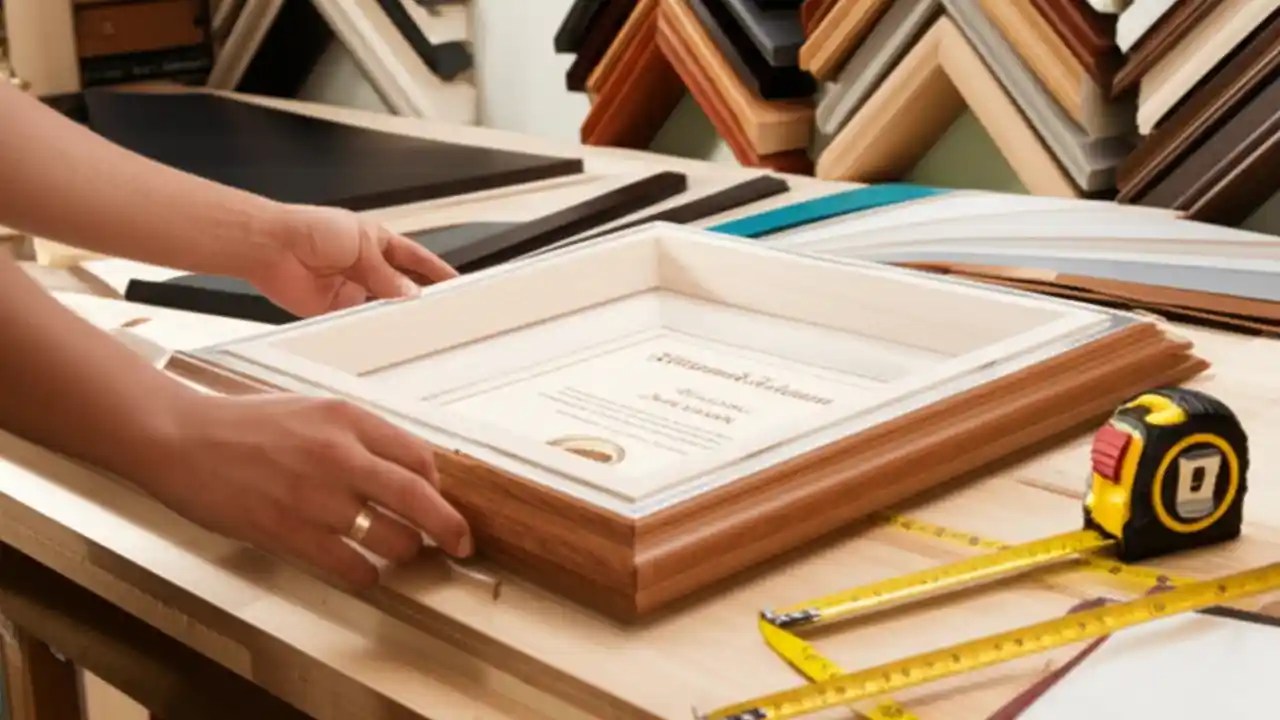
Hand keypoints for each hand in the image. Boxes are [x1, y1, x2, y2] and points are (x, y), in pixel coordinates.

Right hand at [138, 392, 471, 588]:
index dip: (439, 486)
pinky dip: (368, 575)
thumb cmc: (243, 425)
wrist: (181, 438)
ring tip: (400, 553)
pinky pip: (350, 566)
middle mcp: (340, 455)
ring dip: (405, 552)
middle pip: (420, 498)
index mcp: (348, 419)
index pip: (420, 457)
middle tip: (462, 544)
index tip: (441, 501)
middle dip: (451, 527)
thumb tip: (403, 470)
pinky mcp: (289, 532)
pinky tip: (367, 572)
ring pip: (392, 537)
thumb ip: (357, 437)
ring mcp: (316, 496)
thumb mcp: (312, 411)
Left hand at [251, 204, 458, 317]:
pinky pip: (360, 321)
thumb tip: (410, 293)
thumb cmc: (309, 228)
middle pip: (403, 285)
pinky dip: (373, 328)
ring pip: (384, 306)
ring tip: (418, 324)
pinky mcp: (336, 309)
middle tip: (442, 310)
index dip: (437, 272)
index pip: (416, 259)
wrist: (270, 246)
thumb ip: (386, 273)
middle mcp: (367, 267)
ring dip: (398, 314)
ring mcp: (353, 288)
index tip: (457, 285)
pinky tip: (385, 331)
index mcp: (377, 242)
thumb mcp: (360, 244)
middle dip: (422, 297)